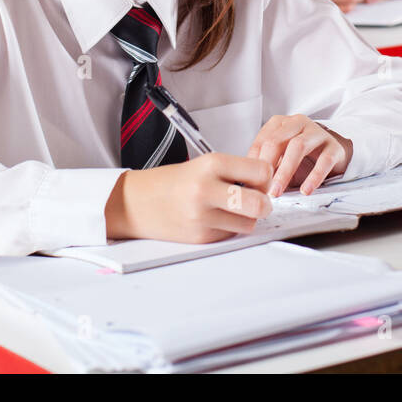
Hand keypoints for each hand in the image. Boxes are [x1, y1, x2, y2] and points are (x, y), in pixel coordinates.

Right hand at [104, 153, 273, 242]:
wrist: (135, 202)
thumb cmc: (170, 182)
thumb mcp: (202, 164)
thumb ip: (234, 172)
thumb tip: (266, 185)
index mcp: (211, 164)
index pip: (262, 172)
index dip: (264, 178)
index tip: (258, 181)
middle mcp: (207, 189)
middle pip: (260, 204)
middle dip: (264, 204)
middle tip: (258, 201)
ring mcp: (203, 216)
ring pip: (249, 224)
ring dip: (245, 218)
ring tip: (228, 209)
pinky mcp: (200, 237)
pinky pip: (230, 235)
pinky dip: (227, 228)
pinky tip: (212, 219)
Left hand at [247, 114, 353, 196]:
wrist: (334, 154)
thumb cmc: (302, 157)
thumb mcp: (281, 158)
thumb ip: (267, 166)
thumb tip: (247, 184)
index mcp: (280, 123)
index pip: (261, 140)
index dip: (253, 162)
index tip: (249, 182)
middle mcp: (297, 123)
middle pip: (276, 140)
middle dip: (267, 166)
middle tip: (261, 188)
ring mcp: (317, 133)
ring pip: (298, 146)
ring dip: (285, 171)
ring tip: (277, 191)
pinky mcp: (334, 147)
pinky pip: (324, 160)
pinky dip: (314, 177)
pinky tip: (306, 190)